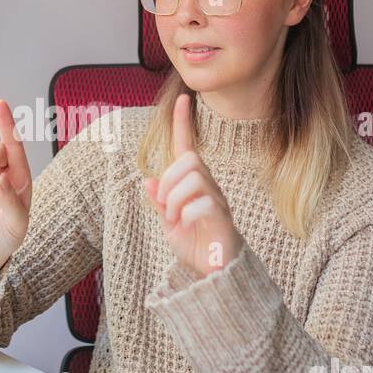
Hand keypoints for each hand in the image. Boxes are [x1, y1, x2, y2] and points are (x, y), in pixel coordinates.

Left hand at [144, 92, 243, 278]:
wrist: (213, 273)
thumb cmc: (195, 245)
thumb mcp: (169, 223)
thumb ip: (159, 203)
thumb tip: (148, 181)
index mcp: (194, 184)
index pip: (188, 147)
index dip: (184, 123)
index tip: (184, 98)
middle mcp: (209, 187)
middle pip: (189, 160)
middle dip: (169, 180)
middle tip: (164, 205)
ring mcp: (218, 201)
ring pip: (194, 178)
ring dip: (175, 198)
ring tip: (175, 218)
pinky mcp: (223, 218)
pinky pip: (203, 203)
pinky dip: (187, 214)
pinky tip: (186, 226)